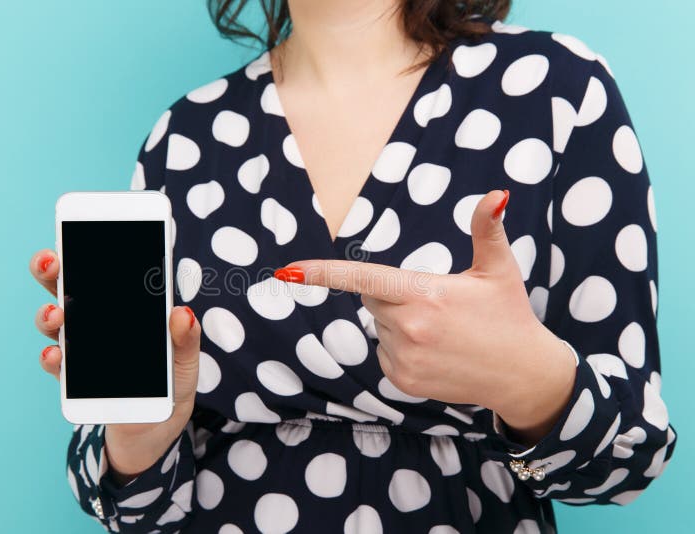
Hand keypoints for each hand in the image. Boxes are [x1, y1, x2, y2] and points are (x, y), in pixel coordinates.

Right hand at [29, 249, 200, 482]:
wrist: (156, 430)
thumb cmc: (171, 385)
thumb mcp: (185, 362)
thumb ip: (185, 340)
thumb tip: (183, 313)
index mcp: (124, 308)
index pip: (101, 272)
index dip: (87, 248)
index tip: (79, 230)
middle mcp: (95, 322)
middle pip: (67, 288)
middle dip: (53, 271)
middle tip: (51, 261)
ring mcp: (81, 349)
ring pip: (55, 323)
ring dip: (49, 315)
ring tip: (56, 314)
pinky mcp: (75, 381)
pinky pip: (59, 365)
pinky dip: (54, 359)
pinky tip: (56, 355)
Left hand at [275, 190, 576, 445]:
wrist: (522, 375)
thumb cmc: (509, 315)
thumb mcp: (499, 269)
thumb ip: (487, 229)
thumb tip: (496, 193)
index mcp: (425, 294)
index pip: (362, 279)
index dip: (322, 273)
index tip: (288, 270)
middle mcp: (409, 328)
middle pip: (372, 298)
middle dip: (394, 294)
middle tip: (435, 303)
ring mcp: (404, 358)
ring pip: (379, 326)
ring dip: (399, 323)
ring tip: (441, 331)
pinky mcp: (402, 380)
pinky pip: (384, 353)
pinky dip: (401, 349)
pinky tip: (434, 352)